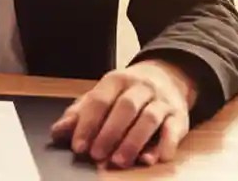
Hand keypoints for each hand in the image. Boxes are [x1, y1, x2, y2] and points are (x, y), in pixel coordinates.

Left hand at [50, 59, 196, 168]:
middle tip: (97, 155)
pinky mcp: (179, 115)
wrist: (167, 76)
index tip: (78, 146)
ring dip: (134, 141)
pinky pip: (174, 129)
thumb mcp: (101, 97)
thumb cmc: (126, 93)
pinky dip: (165, 144)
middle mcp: (141, 86)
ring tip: (120, 161)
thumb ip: (79, 115)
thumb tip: (57, 132)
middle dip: (110, 133)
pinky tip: (154, 158)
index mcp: (116, 79)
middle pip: (126, 107)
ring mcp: (162, 100)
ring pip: (149, 118)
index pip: (99, 100)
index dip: (87, 124)